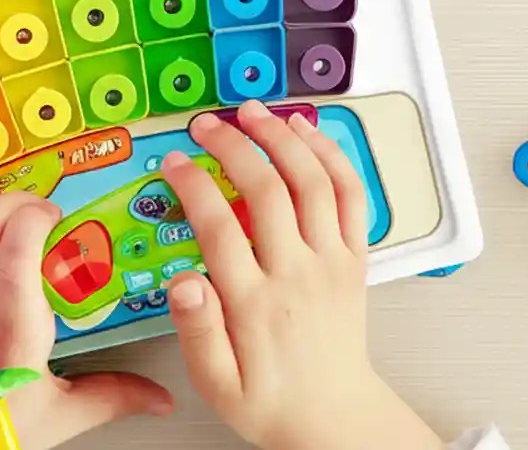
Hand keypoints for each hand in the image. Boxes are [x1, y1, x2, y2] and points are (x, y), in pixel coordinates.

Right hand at [160, 101, 441, 449]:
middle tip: (207, 124)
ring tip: (254, 111)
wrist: (334, 416)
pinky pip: (350, 195)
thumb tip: (184, 282)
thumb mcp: (217, 384)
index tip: (172, 163)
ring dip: (283, 137)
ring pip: (314, 181)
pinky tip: (306, 132)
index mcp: (256, 304)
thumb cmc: (270, 399)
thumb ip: (197, 331)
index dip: (192, 185)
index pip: (219, 227)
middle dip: (234, 146)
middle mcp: (299, 275)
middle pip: (268, 190)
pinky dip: (331, 156)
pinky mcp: (355, 257)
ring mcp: (332, 262)